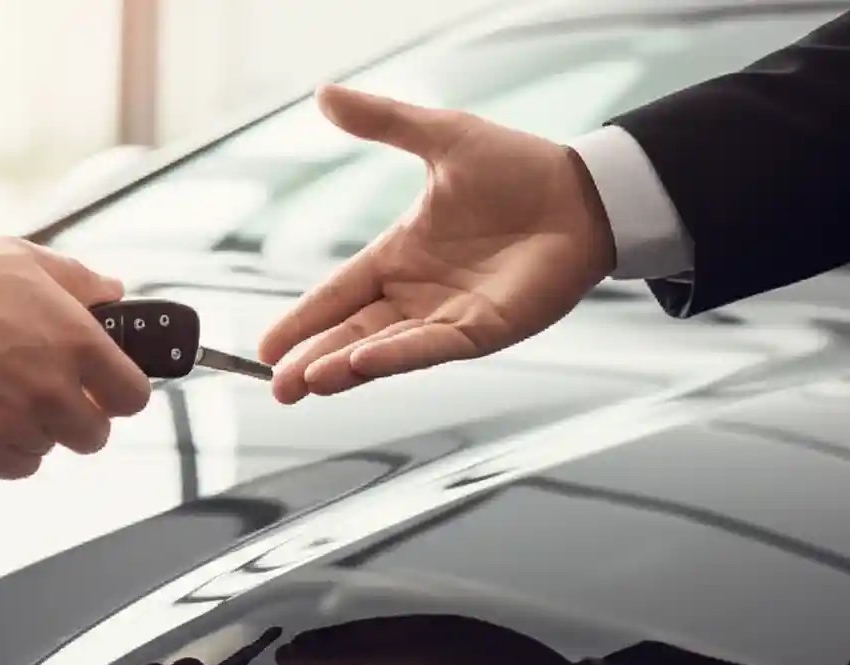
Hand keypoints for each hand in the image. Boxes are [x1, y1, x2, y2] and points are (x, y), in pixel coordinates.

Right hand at [0, 237, 149, 478]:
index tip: (109, 389)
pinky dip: (8, 450)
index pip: (133, 396)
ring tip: (6, 396)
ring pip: (50, 450)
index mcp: (76, 342)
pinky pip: (14, 467)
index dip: (123, 394)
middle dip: (82, 418)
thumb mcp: (24, 260)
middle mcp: (52, 389)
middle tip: (56, 396)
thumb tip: (114, 295)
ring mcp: (13, 423)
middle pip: (96, 435)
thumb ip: (80, 282)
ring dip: (38, 430)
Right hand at [259, 85, 614, 403]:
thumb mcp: (441, 138)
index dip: (302, 319)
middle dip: (311, 359)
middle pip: (351, 331)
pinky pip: (430, 347)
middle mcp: (417, 293)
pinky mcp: (483, 330)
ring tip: (305, 382)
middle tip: (276, 385)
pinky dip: (394, 356)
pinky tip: (359, 364)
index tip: (265, 347)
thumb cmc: (518, 167)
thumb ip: (383, 122)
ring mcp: (448, 316)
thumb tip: (324, 94)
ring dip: (343, 365)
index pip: (337, 292)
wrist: (584, 193)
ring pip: (383, 347)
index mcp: (399, 253)